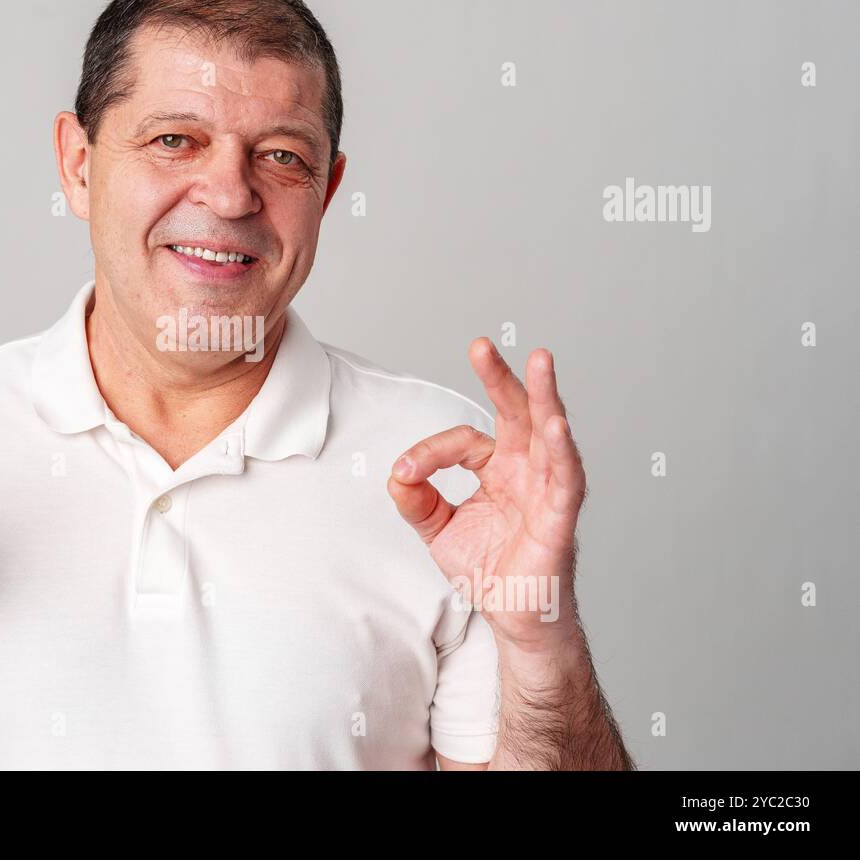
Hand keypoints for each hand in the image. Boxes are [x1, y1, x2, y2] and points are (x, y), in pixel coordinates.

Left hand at [386, 339, 586, 648]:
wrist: (512, 616)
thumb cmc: (488, 570)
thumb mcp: (437, 530)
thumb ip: (415, 499)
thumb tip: (398, 473)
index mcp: (498, 468)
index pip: (465, 439)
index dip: (431, 451)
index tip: (405, 473)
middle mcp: (526, 470)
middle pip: (517, 413)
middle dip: (501, 378)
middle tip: (481, 346)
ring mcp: (547, 489)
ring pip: (549, 434)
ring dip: (545, 397)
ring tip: (540, 362)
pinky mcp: (561, 517)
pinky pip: (566, 478)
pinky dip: (562, 451)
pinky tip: (555, 425)